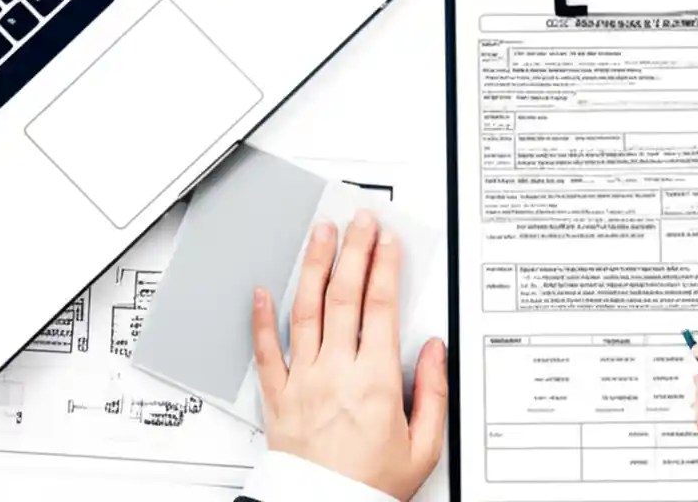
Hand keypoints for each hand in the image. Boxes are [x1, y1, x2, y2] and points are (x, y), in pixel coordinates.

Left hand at [251, 212, 447, 500]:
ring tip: (320, 235)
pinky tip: (262, 292)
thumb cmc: (370, 486)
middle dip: (354, 250)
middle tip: (359, 221)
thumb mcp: (425, 446)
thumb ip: (435, 392)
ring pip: (306, 310)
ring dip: (314, 266)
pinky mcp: (279, 397)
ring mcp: (303, 381)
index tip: (388, 241)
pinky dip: (262, 318)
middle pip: (344, 296)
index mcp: (376, 382)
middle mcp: (336, 373)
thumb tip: (435, 349)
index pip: (381, 306)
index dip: (385, 266)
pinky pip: (266, 351)